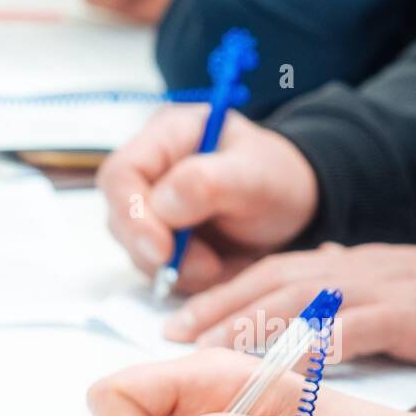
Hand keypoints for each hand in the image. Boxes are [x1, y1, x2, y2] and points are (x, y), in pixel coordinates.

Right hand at [97, 106, 318, 291]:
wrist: (293, 207)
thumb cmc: (277, 179)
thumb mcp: (255, 175)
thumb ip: (208, 183)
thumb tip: (161, 205)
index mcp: (166, 136)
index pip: (121, 175)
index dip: (132, 215)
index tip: (162, 250)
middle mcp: (150, 171)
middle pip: (122, 218)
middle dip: (159, 251)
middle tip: (208, 265)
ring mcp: (152, 209)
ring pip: (138, 251)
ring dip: (179, 269)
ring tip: (223, 264)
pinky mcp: (162, 241)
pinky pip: (159, 271)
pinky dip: (189, 278)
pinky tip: (220, 268)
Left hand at [162, 243, 415, 377]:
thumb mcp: (385, 281)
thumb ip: (344, 280)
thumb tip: (311, 272)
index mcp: (340, 266)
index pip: (266, 275)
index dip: (220, 296)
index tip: (178, 321)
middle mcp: (348, 271)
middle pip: (269, 284)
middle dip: (219, 310)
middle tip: (176, 337)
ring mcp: (376, 290)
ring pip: (300, 302)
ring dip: (251, 325)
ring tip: (213, 353)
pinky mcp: (404, 315)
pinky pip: (351, 329)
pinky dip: (316, 347)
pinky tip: (285, 369)